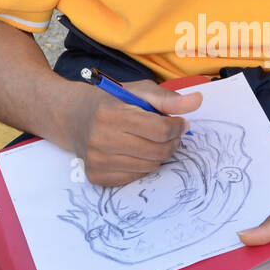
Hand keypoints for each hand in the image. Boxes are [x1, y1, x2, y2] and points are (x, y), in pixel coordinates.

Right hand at [65, 80, 201, 186]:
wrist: (72, 117)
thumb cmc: (110, 102)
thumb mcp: (138, 92)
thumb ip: (168, 99)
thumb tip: (197, 101)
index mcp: (111, 114)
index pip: (161, 130)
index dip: (178, 127)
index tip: (180, 122)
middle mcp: (101, 140)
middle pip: (158, 151)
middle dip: (172, 142)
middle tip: (171, 134)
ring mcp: (97, 161)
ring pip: (150, 166)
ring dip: (159, 154)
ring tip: (153, 141)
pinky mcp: (96, 176)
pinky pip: (136, 177)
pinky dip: (143, 165)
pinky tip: (136, 152)